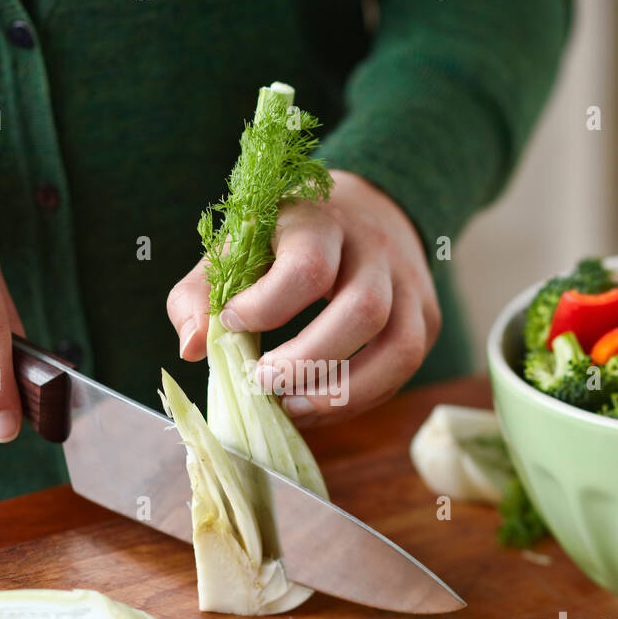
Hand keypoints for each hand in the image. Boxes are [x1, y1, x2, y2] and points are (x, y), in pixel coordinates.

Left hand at [167, 169, 440, 425]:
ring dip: (343, 392)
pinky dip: (360, 398)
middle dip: (309, 360)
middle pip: (363, 312)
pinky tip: (317, 404)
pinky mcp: (425, 318)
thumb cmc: (284, 240)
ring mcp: (409, 286)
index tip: (230, 323)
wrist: (365, 210)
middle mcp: (375, 250)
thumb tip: (192, 349)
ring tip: (292, 408)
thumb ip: (199, 293)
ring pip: (398, 348)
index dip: (267, 306)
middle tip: (262, 382)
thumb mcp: (235, 248)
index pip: (309, 266)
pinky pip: (402, 369)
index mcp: (320, 221)